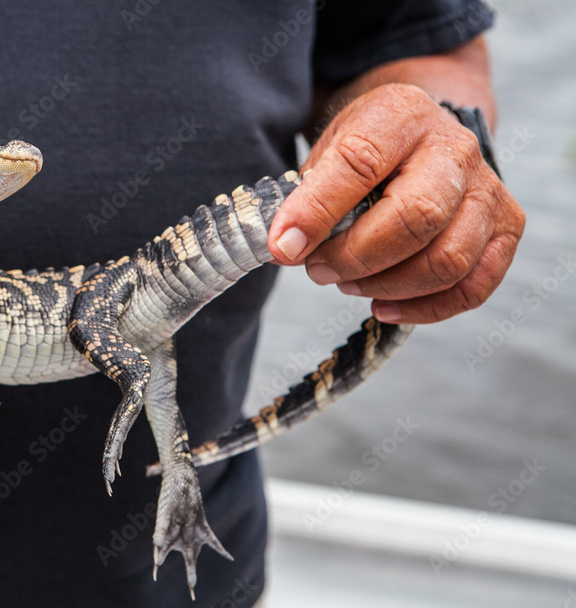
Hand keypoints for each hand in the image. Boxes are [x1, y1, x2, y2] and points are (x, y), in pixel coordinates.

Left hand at [269, 83, 524, 323]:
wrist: (422, 137)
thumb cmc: (368, 151)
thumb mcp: (328, 152)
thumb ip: (307, 197)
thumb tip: (286, 249)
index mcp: (401, 116)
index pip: (359, 163)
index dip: (316, 212)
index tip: (283, 246)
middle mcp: (455, 148)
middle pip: (417, 217)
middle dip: (356, 257)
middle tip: (319, 269)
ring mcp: (488, 188)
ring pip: (449, 259)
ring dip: (387, 285)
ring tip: (347, 283)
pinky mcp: (505, 227)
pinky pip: (473, 285)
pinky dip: (424, 308)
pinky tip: (383, 304)